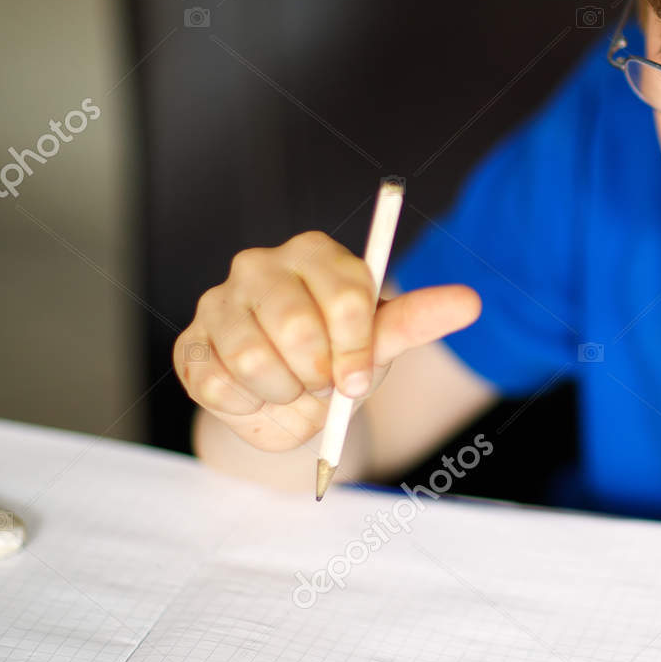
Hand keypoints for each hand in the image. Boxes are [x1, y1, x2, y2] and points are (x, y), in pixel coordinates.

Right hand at [174, 230, 480, 451]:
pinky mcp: (190, 345)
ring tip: (295, 389)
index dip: (356, 352)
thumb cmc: (340, 355)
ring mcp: (217, 303)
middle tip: (324, 383)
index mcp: (314, 253)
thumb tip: (470, 301)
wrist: (292, 397)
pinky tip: (260, 396)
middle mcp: (259, 266)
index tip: (357, 379)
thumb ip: (419, 319)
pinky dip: (250, 408)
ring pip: (253, 361)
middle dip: (319, 375)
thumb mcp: (380, 340)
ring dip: (285, 394)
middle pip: (296, 330)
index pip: (345, 298)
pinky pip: (220, 387)